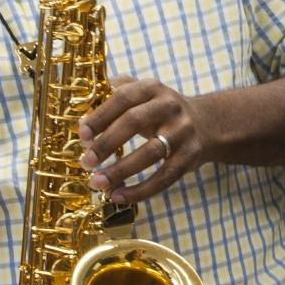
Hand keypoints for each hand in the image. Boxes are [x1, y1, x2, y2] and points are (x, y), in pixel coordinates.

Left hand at [77, 76, 207, 202]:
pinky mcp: (191, 156)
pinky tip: (118, 196)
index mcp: (152, 88)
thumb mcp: (143, 95)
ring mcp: (183, 131)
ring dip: (121, 170)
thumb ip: (115, 94)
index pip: (123, 97)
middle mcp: (170, 106)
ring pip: (151, 152)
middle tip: (86, 161)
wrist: (206, 123)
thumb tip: (78, 108)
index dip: (100, 116)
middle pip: (135, 121)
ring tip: (97, 183)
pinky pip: (164, 177)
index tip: (81, 135)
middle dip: (107, 143)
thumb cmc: (160, 111)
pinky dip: (140, 190)